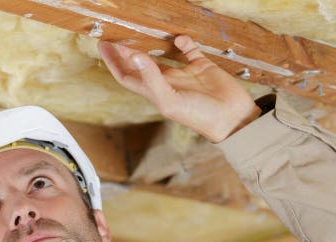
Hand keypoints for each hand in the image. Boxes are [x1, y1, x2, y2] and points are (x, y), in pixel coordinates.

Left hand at [98, 35, 260, 142]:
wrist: (231, 119)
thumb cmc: (199, 117)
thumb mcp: (170, 100)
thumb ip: (152, 78)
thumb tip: (135, 56)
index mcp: (154, 93)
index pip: (127, 75)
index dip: (113, 61)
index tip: (103, 44)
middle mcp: (166, 82)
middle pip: (140, 63)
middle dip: (126, 50)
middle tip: (115, 31)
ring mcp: (183, 74)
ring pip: (163, 54)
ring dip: (152, 43)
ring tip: (140, 28)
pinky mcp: (201, 66)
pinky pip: (189, 50)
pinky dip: (184, 41)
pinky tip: (180, 37)